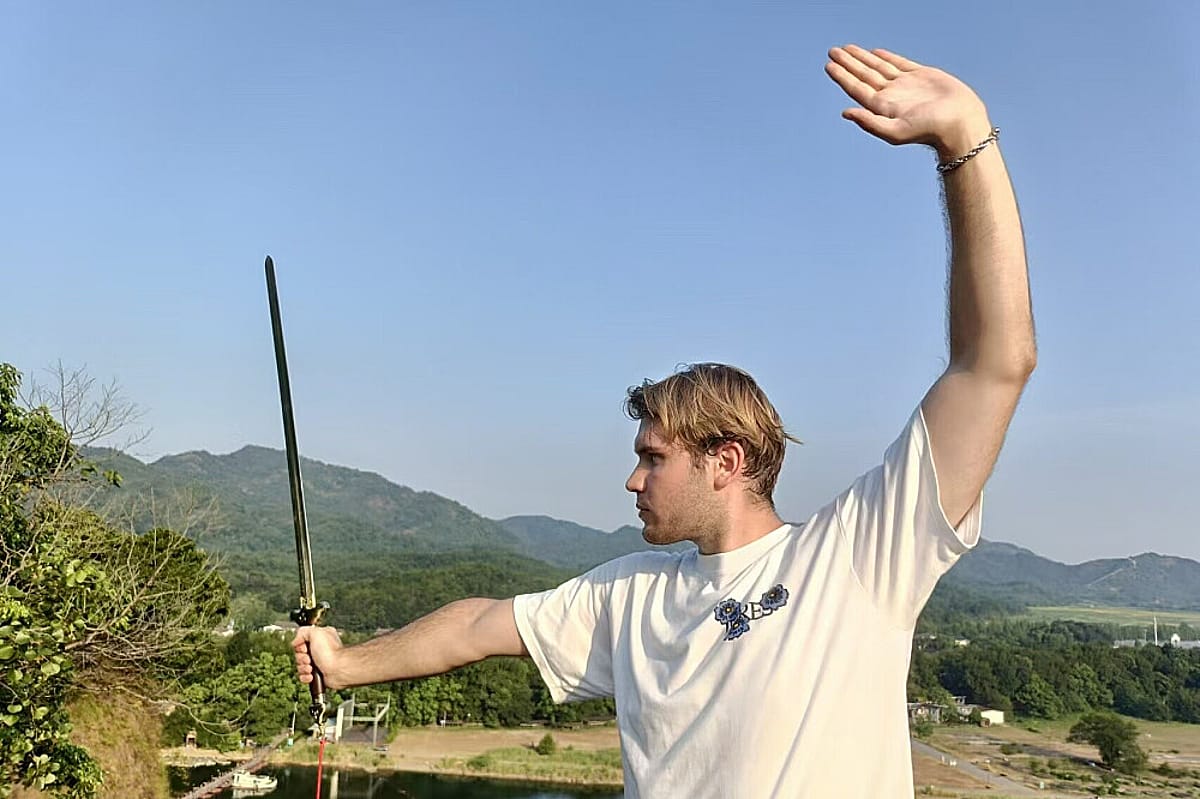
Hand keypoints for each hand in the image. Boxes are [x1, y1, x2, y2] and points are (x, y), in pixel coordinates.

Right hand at [292, 625, 344, 689]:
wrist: (339, 670)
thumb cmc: (331, 652)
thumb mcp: (316, 632)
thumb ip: (303, 632)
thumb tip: (296, 640)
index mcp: (321, 638)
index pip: (301, 641)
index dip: (300, 646)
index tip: (304, 647)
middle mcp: (320, 650)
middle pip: (299, 655)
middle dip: (301, 658)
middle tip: (309, 659)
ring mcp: (319, 663)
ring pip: (300, 666)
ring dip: (303, 668)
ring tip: (311, 668)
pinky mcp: (318, 675)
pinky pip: (304, 676)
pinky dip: (305, 677)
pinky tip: (311, 675)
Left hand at [825, 45, 989, 159]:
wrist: (959, 121)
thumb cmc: (929, 130)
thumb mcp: (895, 131)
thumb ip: (869, 123)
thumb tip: (845, 113)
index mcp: (882, 107)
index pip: (856, 88)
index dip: (842, 76)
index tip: (829, 64)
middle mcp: (891, 95)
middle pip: (863, 75)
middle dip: (848, 63)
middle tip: (833, 51)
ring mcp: (906, 85)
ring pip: (878, 67)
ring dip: (862, 58)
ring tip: (847, 48)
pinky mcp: (922, 76)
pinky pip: (899, 63)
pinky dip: (886, 57)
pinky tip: (876, 53)